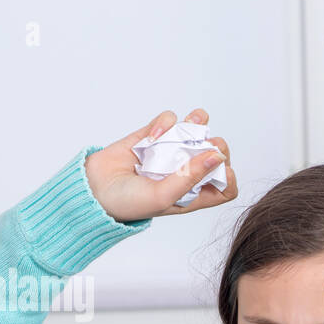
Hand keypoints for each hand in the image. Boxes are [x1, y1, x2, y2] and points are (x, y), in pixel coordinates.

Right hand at [83, 108, 238, 222]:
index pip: (225, 186)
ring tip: (194, 124)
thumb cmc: (130, 202)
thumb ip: (191, 176)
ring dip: (198, 123)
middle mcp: (185, 172)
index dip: (228, 177)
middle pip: (215, 154)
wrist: (94, 188)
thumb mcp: (164, 196)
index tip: (220, 171)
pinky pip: (168, 121)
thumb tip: (217, 155)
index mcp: (193, 194)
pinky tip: (153, 136)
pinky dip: (164, 123)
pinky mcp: (153, 135)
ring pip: (195, 130)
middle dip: (217, 146)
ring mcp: (170, 152)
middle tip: (207, 146)